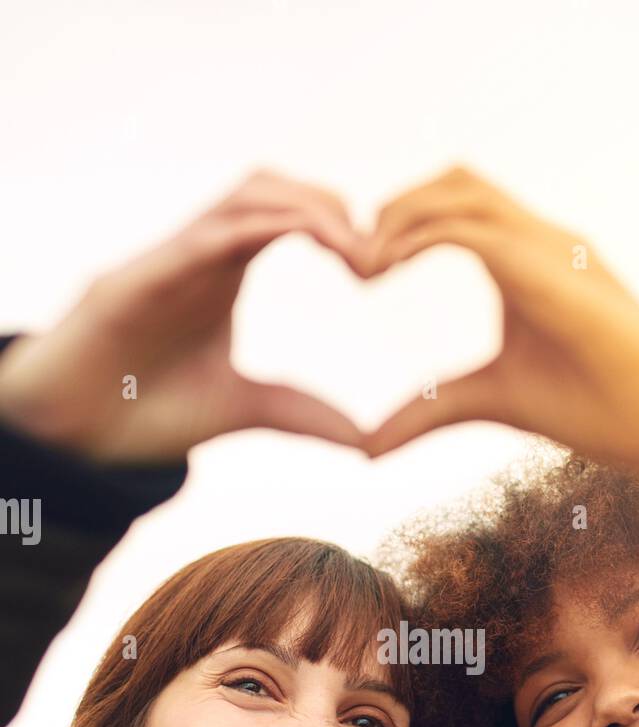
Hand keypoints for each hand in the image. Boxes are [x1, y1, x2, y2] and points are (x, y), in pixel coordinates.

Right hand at [0, 170, 367, 463]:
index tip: (379, 269)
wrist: (74, 436)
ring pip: (243, 195)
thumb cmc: (146, 411)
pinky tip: (296, 244)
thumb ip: (303, 416)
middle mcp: (202, 255)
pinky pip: (201, 238)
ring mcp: (171, 261)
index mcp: (225, 273)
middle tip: (375, 256)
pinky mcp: (141, 280)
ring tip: (353, 249)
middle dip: (330, 206)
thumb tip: (369, 441)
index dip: (340, 227)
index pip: (290, 216)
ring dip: (305, 208)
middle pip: (272, 188)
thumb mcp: (243, 409)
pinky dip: (254, 231)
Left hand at [361, 166, 638, 471]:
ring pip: (463, 190)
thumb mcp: (490, 402)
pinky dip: (423, 237)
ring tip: (364, 264)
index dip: (398, 225)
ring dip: (401, 215)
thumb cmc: (599, 409)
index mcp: (525, 261)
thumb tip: (368, 447)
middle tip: (351, 260)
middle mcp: (540, 241)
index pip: (453, 207)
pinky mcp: (557, 273)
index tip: (358, 272)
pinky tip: (389, 271)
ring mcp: (553, 249)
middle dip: (392, 208)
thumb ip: (429, 411)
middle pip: (455, 180)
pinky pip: (479, 232)